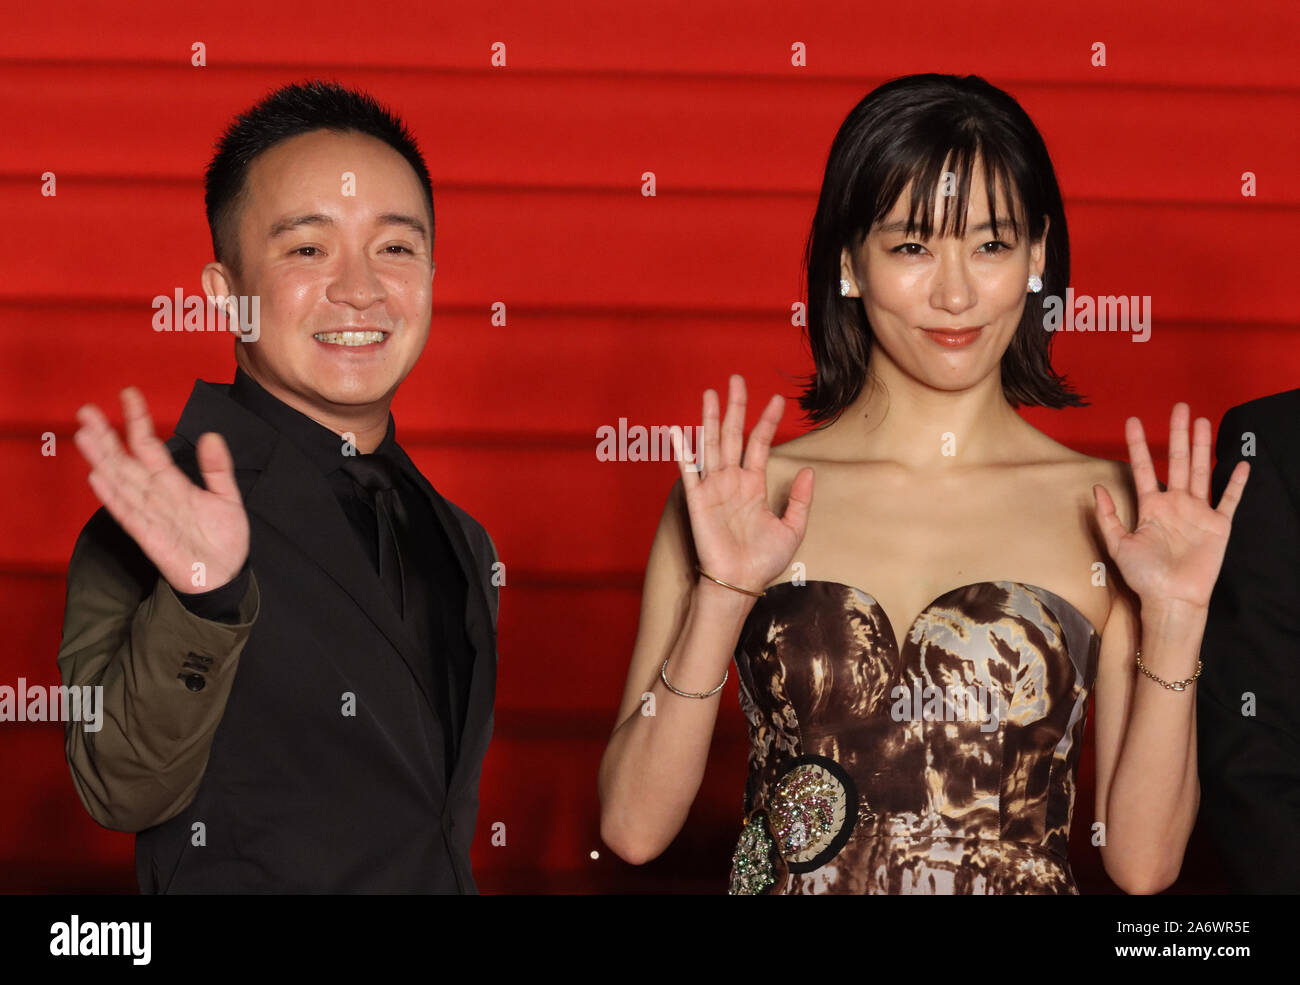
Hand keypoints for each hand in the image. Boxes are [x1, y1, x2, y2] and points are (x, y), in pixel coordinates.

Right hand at [73, 387, 249, 594]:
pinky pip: (128, 513)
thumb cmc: (223, 538)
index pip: (150, 445)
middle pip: (126, 461)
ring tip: (85, 436)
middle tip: (86, 410)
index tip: (128, 394)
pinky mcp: (149, 536)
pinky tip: (98, 477)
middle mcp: (156, 494)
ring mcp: (149, 514)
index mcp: (174, 482)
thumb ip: (218, 469)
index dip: (138, 420)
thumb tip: (211, 435)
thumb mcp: (228, 498)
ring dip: (103, 460)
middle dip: (106, 437)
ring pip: (121, 482)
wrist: (225, 576)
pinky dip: (113, 496)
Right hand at [670, 374, 813, 595]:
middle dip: (736, 407)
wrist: (740, 582)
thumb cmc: (764, 560)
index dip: (767, 421)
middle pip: (733, 435)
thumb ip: (800, 499)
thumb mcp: (793, 528)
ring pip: (711, 444)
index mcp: (753, 485)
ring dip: (710, 419)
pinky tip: (679, 431)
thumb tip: (808, 470)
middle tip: (737, 379)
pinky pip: (689, 471)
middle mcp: (732, 481)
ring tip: (711, 393)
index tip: (777, 399)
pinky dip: (683, 451)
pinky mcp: (698, 501)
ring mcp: (714, 488)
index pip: (759, 443)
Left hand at [1093, 402, 1249, 611]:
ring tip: (1203, 422)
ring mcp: (1198, 512)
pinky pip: (1229, 500)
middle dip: (1178, 434)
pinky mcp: (1218, 525)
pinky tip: (1240, 464)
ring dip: (1203, 447)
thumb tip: (1096, 488)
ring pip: (1201, 471)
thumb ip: (1107, 516)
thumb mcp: (1117, 545)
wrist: (1171, 598)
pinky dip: (1236, 483)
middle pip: (1177, 461)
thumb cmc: (1143, 576)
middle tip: (1179, 407)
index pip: (1142, 468)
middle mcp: (1175, 504)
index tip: (1133, 421)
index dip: (1138, 444)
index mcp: (1151, 506)